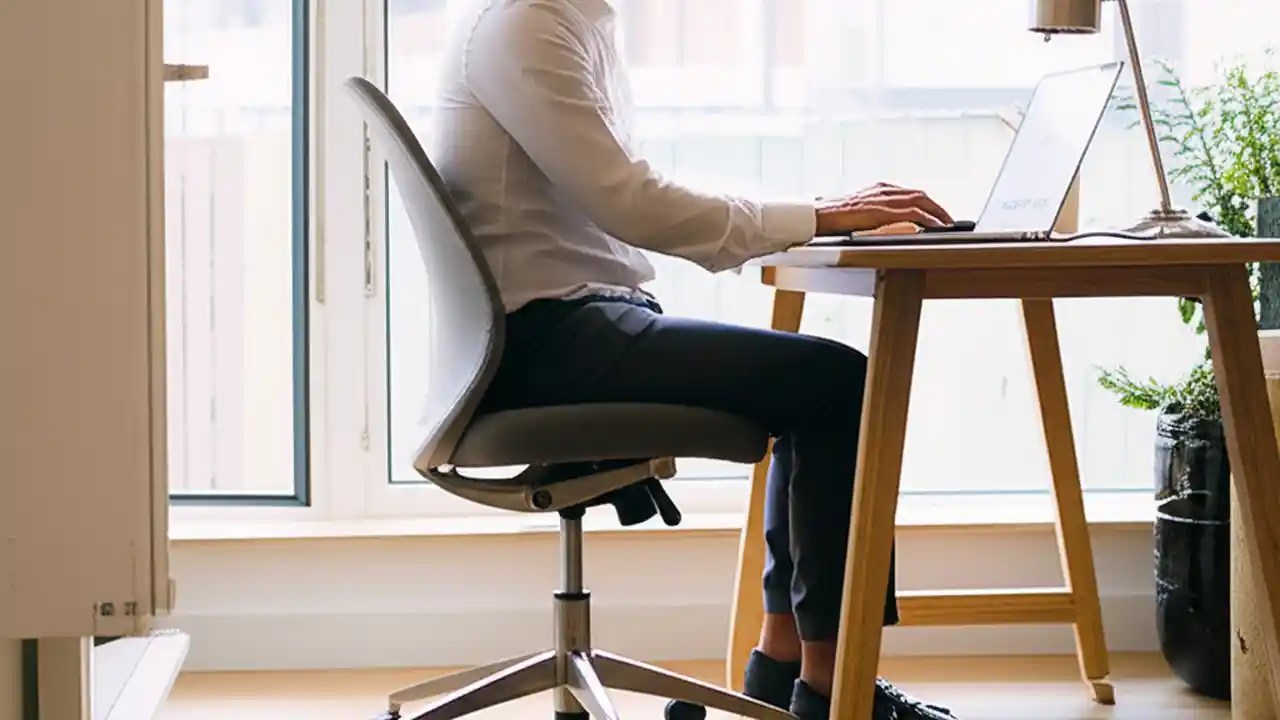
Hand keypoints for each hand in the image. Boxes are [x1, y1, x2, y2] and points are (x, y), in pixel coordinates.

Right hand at [813, 183, 953, 235]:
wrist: (816, 216)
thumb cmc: (831, 216)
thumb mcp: (856, 210)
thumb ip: (872, 212)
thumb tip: (882, 222)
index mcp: (878, 188)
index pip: (910, 193)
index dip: (927, 202)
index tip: (937, 212)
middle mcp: (883, 190)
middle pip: (920, 194)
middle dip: (937, 207)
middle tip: (949, 219)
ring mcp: (883, 199)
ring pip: (920, 201)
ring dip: (937, 212)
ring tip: (948, 223)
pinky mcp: (882, 211)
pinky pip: (913, 213)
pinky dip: (928, 219)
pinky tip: (935, 226)